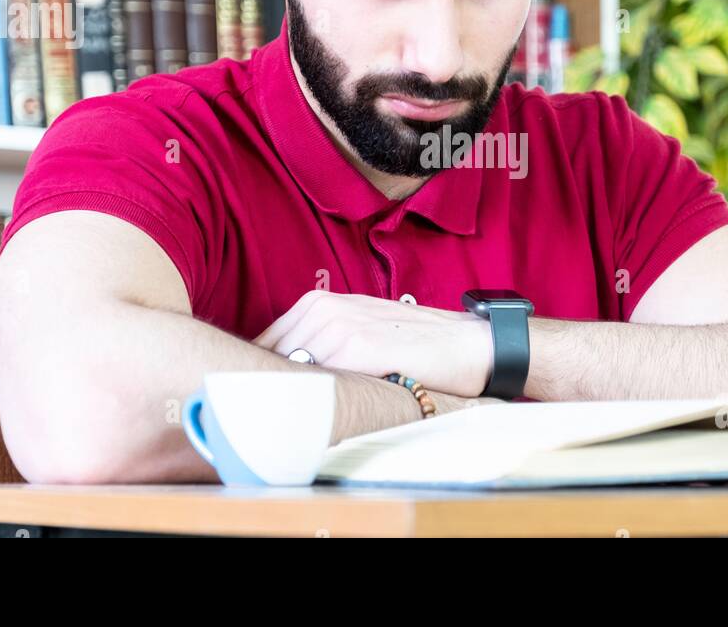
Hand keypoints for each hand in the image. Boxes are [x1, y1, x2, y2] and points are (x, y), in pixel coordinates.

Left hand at [255, 290, 493, 397]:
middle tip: (270, 420)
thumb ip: (321, 344)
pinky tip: (320, 419)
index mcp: (318, 303)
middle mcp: (322, 309)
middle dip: (270, 388)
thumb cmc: (415, 344)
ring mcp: (336, 327)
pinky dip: (313, 401)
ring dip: (288, 398)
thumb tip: (286, 376)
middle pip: (269, 358)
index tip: (259, 399)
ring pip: (289, 371)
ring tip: (294, 425)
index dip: (262, 374)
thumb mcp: (360, 329)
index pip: (265, 343)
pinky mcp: (355, 348)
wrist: (468, 344)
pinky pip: (317, 379)